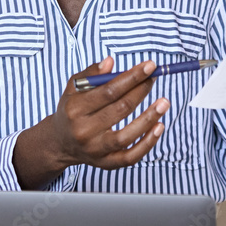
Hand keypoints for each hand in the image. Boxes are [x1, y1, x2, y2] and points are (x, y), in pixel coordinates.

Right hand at [13, 56, 168, 188]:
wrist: (61, 143)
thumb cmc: (72, 109)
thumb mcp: (73, 88)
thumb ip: (91, 74)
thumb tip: (110, 62)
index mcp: (75, 109)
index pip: (108, 91)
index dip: (131, 77)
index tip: (149, 66)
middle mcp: (83, 131)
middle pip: (119, 110)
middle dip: (141, 91)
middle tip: (155, 78)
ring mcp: (95, 150)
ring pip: (126, 136)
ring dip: (149, 118)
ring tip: (164, 102)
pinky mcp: (106, 163)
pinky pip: (130, 157)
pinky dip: (147, 143)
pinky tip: (159, 126)